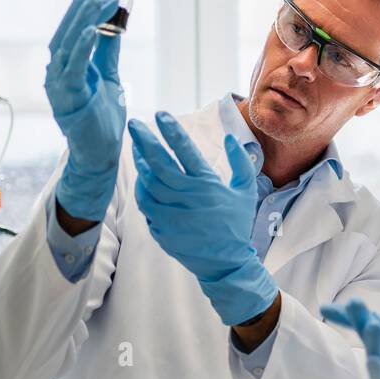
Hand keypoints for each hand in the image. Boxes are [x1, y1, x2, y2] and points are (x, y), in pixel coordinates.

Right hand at [45, 0, 125, 220]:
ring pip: (65, 44)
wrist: (100, 154)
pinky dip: (80, 47)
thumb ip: (107, 51)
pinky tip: (90, 29)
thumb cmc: (101, 118)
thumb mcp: (108, 76)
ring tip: (99, 0)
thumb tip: (115, 23)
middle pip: (64, 31)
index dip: (79, 4)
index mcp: (66, 65)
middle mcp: (56, 72)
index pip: (69, 27)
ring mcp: (58, 85)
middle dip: (80, 7)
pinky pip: (72, 68)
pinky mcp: (67, 98)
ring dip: (82, 20)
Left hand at [127, 112, 276, 325]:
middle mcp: (188, 197)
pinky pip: (146, 204)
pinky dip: (142, 189)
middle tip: (133, 125)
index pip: (185, 151)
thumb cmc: (236, 223)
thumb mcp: (246, 191)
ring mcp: (172, 214)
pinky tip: (143, 178)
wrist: (226, 263)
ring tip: (138, 149)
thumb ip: (240, 162)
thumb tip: (230, 137)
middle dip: (144, 141)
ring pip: (148, 183)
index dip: (172, 131)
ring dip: (140, 164)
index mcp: (208, 185)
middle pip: (158, 164)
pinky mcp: (162, 228)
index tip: (161, 115)